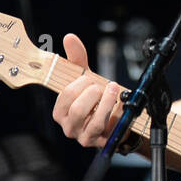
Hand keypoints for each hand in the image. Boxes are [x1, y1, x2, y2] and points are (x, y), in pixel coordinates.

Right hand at [52, 33, 123, 147]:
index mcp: (60, 111)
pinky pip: (108, 129)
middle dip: (92, 93)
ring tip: (113, 91)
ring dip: (106, 103)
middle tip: (102, 86)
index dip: (80, 84)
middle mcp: (69, 127)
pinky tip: (120, 104)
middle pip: (77, 110)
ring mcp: (84, 137)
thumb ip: (77, 58)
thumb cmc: (94, 97)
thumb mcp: (85, 76)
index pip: (65, 96)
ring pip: (93, 122)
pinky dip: (115, 113)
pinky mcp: (100, 142)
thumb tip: (70, 38)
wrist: (114, 117)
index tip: (90, 79)